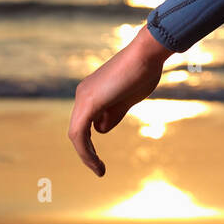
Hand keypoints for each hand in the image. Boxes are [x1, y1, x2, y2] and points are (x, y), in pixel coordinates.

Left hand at [68, 27, 170, 176]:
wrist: (147, 54)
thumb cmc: (143, 71)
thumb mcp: (127, 99)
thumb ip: (113, 113)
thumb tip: (101, 129)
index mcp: (91, 91)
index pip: (84, 123)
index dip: (89, 143)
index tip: (100, 159)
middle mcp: (83, 93)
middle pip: (78, 129)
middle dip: (86, 151)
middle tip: (98, 168)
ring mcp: (84, 96)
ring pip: (76, 133)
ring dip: (86, 155)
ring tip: (99, 169)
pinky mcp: (89, 102)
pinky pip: (79, 133)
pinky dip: (86, 151)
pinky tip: (96, 163)